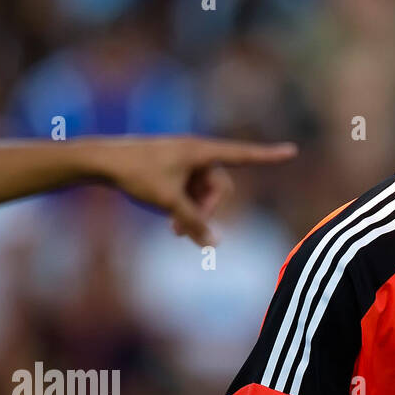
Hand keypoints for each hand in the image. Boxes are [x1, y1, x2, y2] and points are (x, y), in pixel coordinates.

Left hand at [91, 135, 296, 245]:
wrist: (103, 161)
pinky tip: (170, 221)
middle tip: (185, 230)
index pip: (243, 155)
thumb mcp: (169, 203)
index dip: (268, 156)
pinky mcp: (173, 168)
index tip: (291, 151)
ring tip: (174, 232)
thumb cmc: (138, 175)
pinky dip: (185, 207)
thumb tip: (217, 243)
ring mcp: (184, 161)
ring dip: (195, 213)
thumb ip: (195, 224)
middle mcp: (196, 153)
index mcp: (201, 152)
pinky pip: (191, 190)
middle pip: (220, 186)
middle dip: (208, 210)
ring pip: (204, 192)